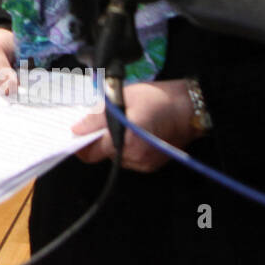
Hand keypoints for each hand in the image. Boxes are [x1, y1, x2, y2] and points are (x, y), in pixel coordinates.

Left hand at [71, 79, 197, 172]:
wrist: (188, 108)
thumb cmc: (156, 99)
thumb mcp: (121, 98)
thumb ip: (97, 116)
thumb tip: (77, 129)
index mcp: (125, 138)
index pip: (90, 152)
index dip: (80, 143)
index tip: (77, 133)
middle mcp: (134, 156)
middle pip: (102, 154)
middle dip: (98, 139)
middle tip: (101, 122)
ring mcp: (143, 163)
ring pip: (115, 156)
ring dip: (112, 143)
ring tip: (121, 124)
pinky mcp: (151, 166)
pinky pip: (129, 159)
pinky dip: (126, 147)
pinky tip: (133, 132)